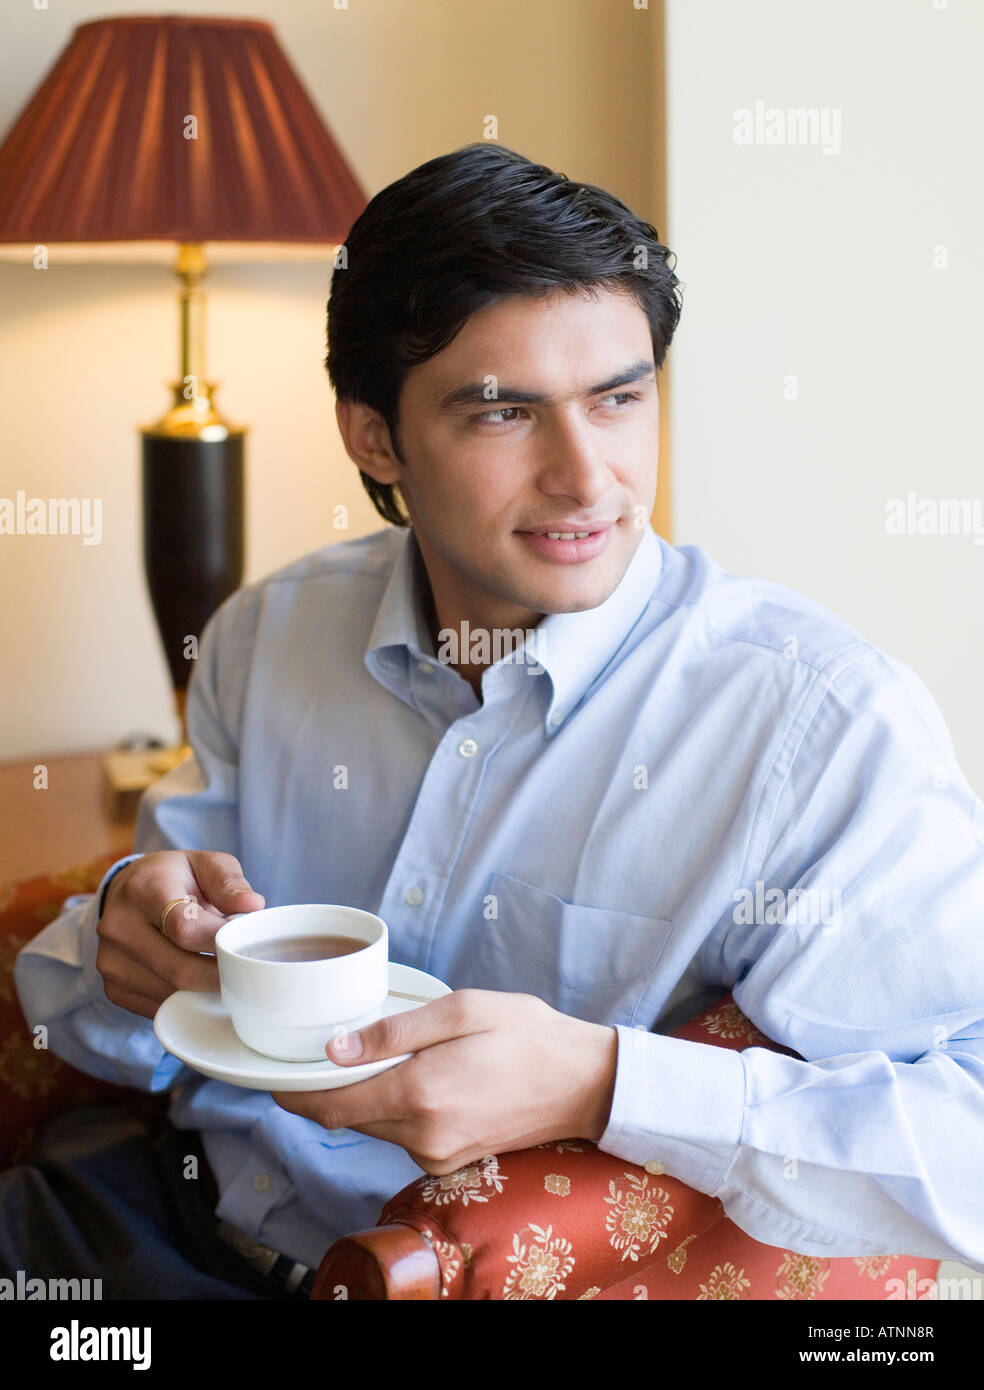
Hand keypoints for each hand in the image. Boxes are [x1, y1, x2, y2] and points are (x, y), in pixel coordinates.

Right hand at [96, 850, 265, 1018]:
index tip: (243, 946)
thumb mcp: (205, 865)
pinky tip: (198, 984)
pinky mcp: (112, 988)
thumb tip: (252, 906)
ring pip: (170, 993)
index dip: (220, 942)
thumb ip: (229, 883)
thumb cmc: (176, 878)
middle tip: (245, 971)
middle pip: (179, 968)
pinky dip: (185, 1001)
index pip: (184, 927)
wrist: (129, 891)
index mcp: (143, 889)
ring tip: (223, 974)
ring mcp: (110, 960)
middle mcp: (119, 926)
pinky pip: (158, 1007)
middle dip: (219, 974)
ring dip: (204, 991)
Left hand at [272, 989, 618, 1175]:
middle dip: (327, 1089)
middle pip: (347, 1118)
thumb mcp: (461, 1011)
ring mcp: (437, 1154)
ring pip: (374, 1126)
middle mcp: (423, 1135)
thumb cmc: (527, 1035)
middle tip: (318, 1052)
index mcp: (420, 1094)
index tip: (271, 1076)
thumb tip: (335, 1050)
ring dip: (363, 1097)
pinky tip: (413, 1077)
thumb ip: (393, 1033)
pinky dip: (394, 1108)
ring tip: (371, 1057)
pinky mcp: (451, 1160)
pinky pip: (403, 1134)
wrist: (584, 1082)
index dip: (293, 1092)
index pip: (330, 1105)